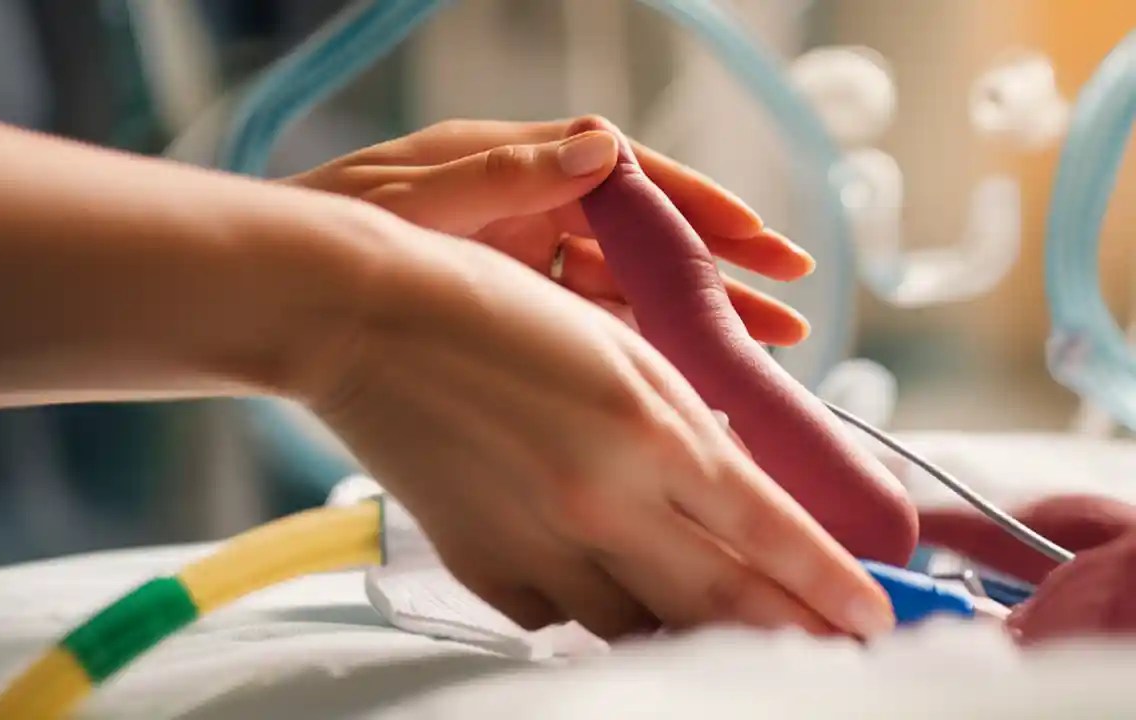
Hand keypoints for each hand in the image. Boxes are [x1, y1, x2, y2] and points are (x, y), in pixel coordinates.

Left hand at [287, 117, 813, 346]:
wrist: (278, 286)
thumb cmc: (336, 223)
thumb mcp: (417, 196)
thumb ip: (505, 174)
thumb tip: (600, 142)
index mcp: (519, 167)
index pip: (631, 181)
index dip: (701, 211)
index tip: (760, 242)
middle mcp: (533, 210)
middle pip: (644, 242)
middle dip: (717, 274)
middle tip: (788, 307)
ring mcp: (525, 264)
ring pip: (626, 293)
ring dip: (689, 321)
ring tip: (757, 355)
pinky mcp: (511, 312)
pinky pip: (586, 330)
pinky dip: (632, 353)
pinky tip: (677, 382)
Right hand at [304, 205, 893, 640]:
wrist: (367, 321)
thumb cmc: (496, 309)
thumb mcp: (620, 348)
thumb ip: (688, 428)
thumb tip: (740, 496)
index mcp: (649, 435)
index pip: (771, 537)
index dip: (832, 586)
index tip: (874, 615)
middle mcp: (603, 505)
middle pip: (722, 604)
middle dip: (790, 633)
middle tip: (834, 650)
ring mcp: (539, 547)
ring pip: (641, 625)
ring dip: (691, 628)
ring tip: (722, 620)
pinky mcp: (485, 567)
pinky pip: (562, 617)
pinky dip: (598, 608)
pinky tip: (608, 582)